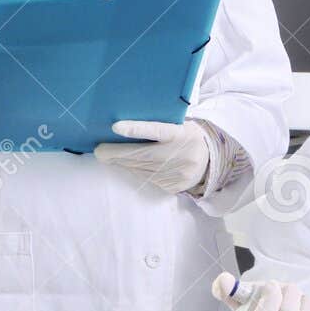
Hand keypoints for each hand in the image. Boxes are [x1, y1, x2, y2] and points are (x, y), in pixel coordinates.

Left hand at [93, 119, 209, 194]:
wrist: (210, 160)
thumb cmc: (188, 137)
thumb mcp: (181, 124)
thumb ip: (161, 124)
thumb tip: (127, 126)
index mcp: (182, 134)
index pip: (157, 130)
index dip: (136, 129)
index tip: (115, 127)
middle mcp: (180, 155)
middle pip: (142, 154)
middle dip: (117, 152)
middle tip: (99, 150)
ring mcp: (176, 173)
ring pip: (141, 168)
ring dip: (122, 162)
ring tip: (107, 156)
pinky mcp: (172, 185)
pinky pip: (147, 177)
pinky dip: (135, 170)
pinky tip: (126, 164)